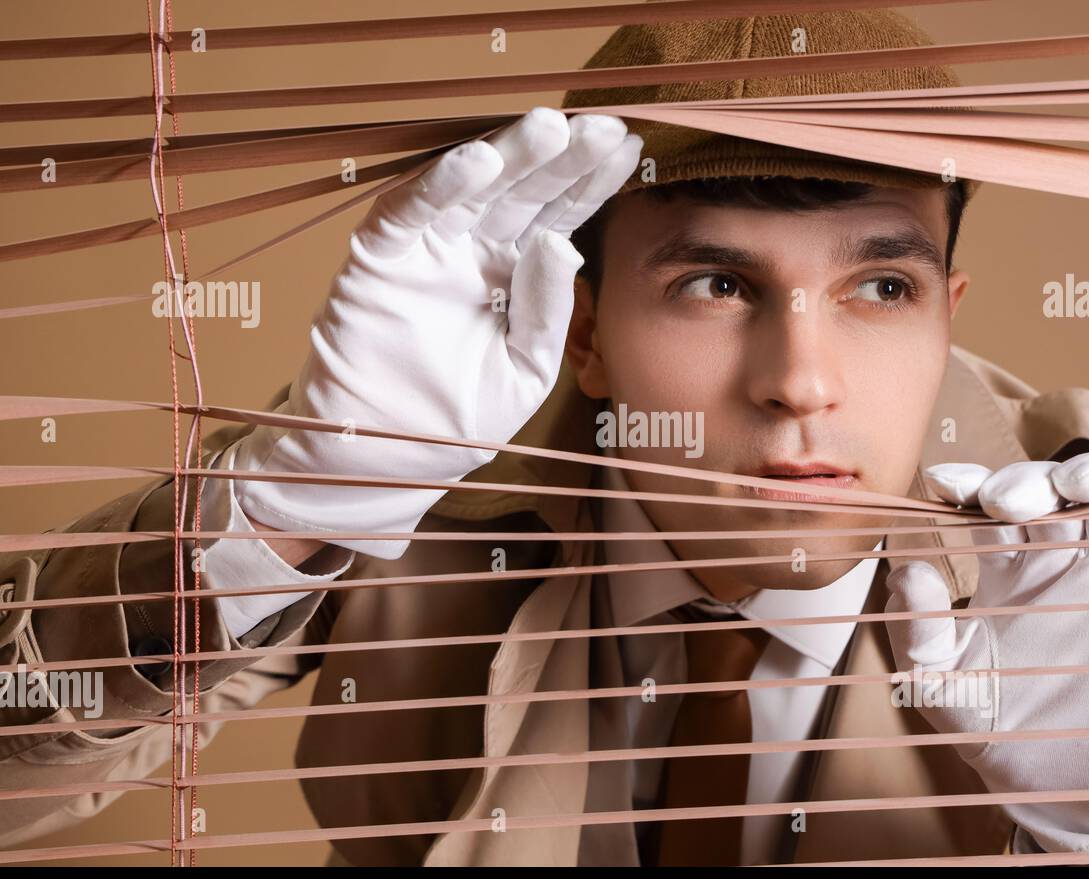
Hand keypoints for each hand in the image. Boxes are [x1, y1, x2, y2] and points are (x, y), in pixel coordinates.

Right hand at [231, 107, 641, 557]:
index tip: (628, 150)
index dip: (588, 183)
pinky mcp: (380, 257)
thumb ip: (547, 310)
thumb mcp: (525, 369)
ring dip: (507, 156)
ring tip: (547, 129)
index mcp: (512, 274)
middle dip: (561, 158)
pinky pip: (407, 211)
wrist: (388, 460)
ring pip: (471, 189)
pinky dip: (438, 186)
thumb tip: (560, 241)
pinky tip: (476, 163)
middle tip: (601, 127)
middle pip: (523, 193)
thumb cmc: (460, 420)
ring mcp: (426, 250)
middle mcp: (473, 251)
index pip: (558, 217)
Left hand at [884, 439, 1088, 852]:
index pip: (984, 508)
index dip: (968, 486)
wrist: (1061, 788)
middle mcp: (1057, 561)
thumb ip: (918, 630)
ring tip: (1087, 483)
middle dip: (1030, 483)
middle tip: (1009, 502)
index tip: (944, 484)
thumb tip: (904, 568)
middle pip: (1049, 493)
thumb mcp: (940, 684)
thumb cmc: (994, 727)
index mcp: (1002, 569)